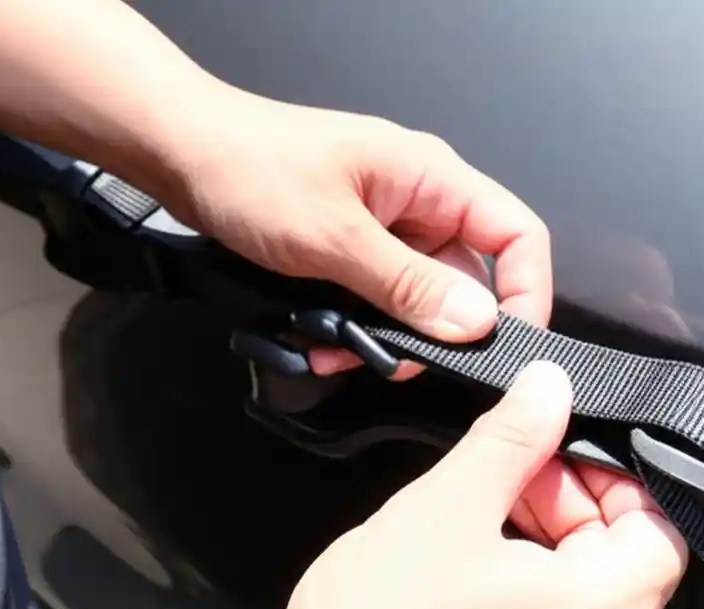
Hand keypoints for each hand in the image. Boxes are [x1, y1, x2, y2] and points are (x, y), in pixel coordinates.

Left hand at [147, 84, 551, 375]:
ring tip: (337, 347)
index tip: (506, 347)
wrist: (178, 152)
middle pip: (465, 280)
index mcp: (430, 178)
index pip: (516, 236)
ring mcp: (383, 226)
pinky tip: (317, 339)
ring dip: (384, 334)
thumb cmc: (249, 167)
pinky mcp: (351, 248)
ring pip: (415, 299)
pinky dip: (353, 326)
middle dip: (432, 330)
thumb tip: (479, 323)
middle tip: (396, 361)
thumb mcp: (333, 238)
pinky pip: (375, 299)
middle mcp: (416, 201)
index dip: (526, 293)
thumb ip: (409, 285)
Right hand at [165, 363, 687, 608]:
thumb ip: (512, 438)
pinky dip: (532, 603)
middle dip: (571, 507)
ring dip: (548, 552)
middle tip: (509, 481)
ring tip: (478, 527)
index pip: (661, 530)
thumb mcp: (446, 505)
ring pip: (588, 607)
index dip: (613, 478)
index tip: (558, 454)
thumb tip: (550, 390)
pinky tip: (471, 580)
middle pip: (624, 567)